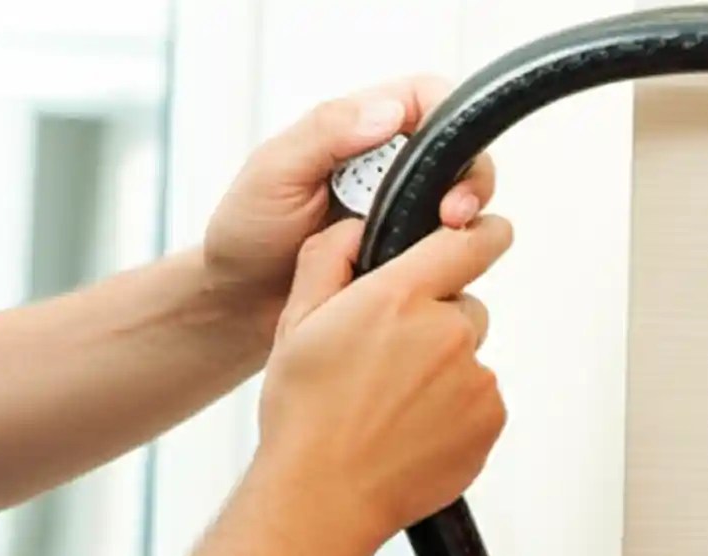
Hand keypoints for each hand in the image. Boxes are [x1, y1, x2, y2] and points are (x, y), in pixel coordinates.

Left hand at [203, 75, 496, 327]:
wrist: (237, 304)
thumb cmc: (246, 233)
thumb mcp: (273, 172)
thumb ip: (325, 133)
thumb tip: (388, 112)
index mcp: (359, 129)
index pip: (427, 99)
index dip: (450, 118)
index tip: (448, 155)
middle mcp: (388, 167)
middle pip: (458, 153)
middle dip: (470, 180)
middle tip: (454, 215)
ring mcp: (401, 213)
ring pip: (461, 204)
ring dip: (464, 224)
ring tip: (446, 248)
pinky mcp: (407, 257)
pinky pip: (447, 251)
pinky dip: (448, 259)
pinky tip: (431, 275)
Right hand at [253, 215, 511, 549]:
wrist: (324, 497)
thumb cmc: (305, 415)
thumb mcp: (297, 322)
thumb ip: (328, 258)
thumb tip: (356, 228)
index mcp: (399, 297)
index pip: (470, 242)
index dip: (478, 234)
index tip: (480, 236)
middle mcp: (447, 332)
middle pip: (464, 306)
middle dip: (435, 323)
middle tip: (387, 361)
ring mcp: (475, 379)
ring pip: (469, 356)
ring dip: (443, 371)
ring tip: (393, 404)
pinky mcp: (490, 420)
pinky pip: (480, 399)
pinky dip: (456, 410)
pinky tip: (412, 429)